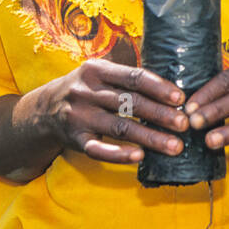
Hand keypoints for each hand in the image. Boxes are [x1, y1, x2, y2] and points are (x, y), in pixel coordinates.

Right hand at [28, 58, 188, 164]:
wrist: (43, 109)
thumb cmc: (86, 89)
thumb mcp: (101, 73)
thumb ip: (128, 77)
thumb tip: (172, 88)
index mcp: (97, 70)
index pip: (134, 77)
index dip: (159, 88)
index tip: (181, 99)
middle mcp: (86, 91)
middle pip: (130, 103)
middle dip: (161, 115)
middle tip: (185, 125)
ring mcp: (79, 116)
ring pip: (120, 128)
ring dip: (150, 138)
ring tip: (175, 146)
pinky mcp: (74, 139)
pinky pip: (99, 149)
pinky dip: (119, 154)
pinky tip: (140, 157)